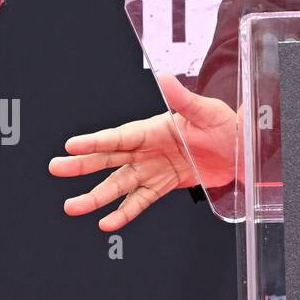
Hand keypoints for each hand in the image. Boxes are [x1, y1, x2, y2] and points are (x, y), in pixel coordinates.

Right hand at [48, 73, 238, 230]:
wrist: (242, 152)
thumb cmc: (226, 125)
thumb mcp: (207, 111)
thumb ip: (183, 99)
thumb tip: (165, 77)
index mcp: (154, 128)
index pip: (119, 136)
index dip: (96, 141)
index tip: (72, 145)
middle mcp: (148, 149)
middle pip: (110, 159)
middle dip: (83, 164)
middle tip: (57, 168)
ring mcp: (153, 169)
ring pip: (119, 184)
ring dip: (97, 196)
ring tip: (75, 207)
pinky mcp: (163, 186)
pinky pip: (140, 201)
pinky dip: (125, 213)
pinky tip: (109, 222)